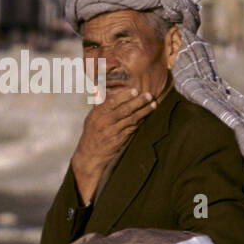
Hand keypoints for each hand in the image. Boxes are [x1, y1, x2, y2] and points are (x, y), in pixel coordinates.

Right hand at [70, 86, 157, 202]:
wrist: (90, 156)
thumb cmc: (91, 134)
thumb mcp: (91, 118)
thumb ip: (97, 103)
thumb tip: (98, 88)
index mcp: (97, 114)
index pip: (112, 102)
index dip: (125, 96)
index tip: (136, 90)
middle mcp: (104, 123)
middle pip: (124, 110)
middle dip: (138, 102)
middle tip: (149, 95)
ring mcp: (112, 132)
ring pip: (131, 119)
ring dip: (144, 112)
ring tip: (154, 105)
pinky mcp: (119, 141)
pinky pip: (132, 129)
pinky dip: (141, 122)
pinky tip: (147, 116)